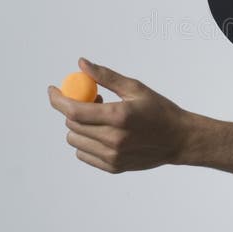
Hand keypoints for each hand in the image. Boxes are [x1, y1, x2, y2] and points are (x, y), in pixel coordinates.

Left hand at [48, 58, 188, 172]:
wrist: (179, 139)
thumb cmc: (159, 110)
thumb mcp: (135, 88)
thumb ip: (106, 76)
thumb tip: (81, 64)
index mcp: (119, 116)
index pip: (74, 110)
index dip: (58, 99)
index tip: (53, 90)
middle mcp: (113, 139)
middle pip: (72, 124)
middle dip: (72, 108)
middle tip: (90, 98)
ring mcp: (113, 156)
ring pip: (75, 140)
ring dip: (78, 125)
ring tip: (99, 116)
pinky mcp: (113, 167)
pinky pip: (83, 154)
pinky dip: (86, 141)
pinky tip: (102, 132)